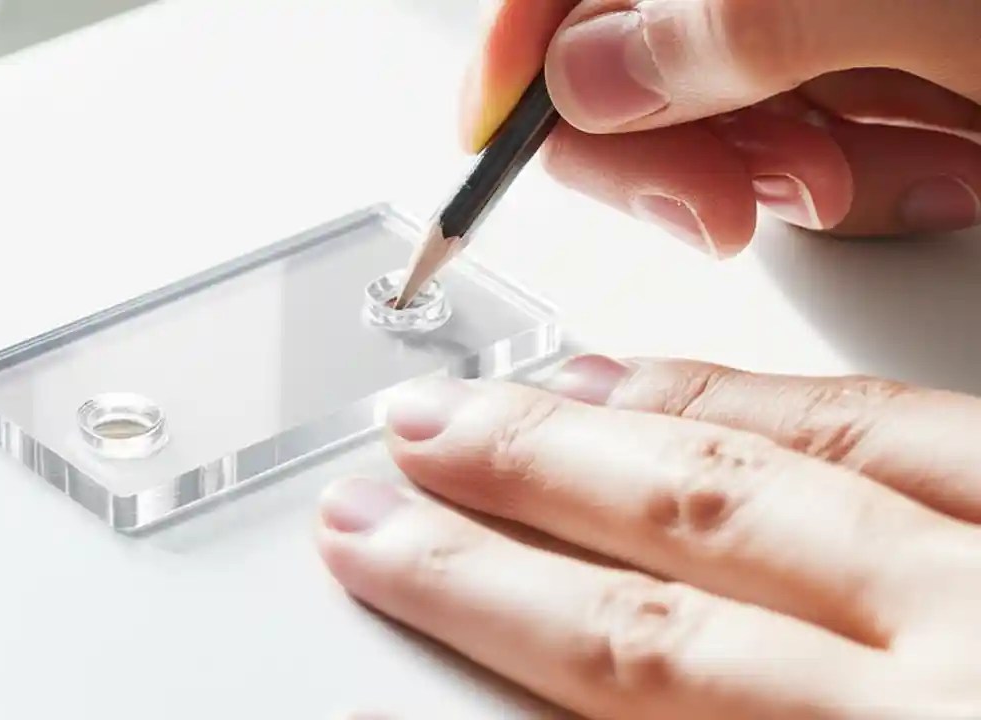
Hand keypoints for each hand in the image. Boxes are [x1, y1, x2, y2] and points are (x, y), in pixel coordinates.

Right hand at [316, 356, 980, 717]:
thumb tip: (550, 707)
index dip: (478, 640)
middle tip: (379, 491)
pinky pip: (896, 424)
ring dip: (590, 442)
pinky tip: (661, 384)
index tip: (375, 629)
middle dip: (496, 528)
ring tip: (475, 416)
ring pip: (756, 474)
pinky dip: (755, 396)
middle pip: (666, 583)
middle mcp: (956, 666)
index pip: (635, 689)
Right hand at [463, 0, 980, 254]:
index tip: (485, 136)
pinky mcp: (874, 80)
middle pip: (627, 67)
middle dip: (667, 151)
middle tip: (727, 203)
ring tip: (879, 174)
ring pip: (717, 131)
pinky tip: (942, 167)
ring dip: (786, 185)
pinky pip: (808, 157)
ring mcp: (815, 32)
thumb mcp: (918, 2)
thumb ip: (730, 24)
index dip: (517, 52)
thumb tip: (582, 77)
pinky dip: (861, 191)